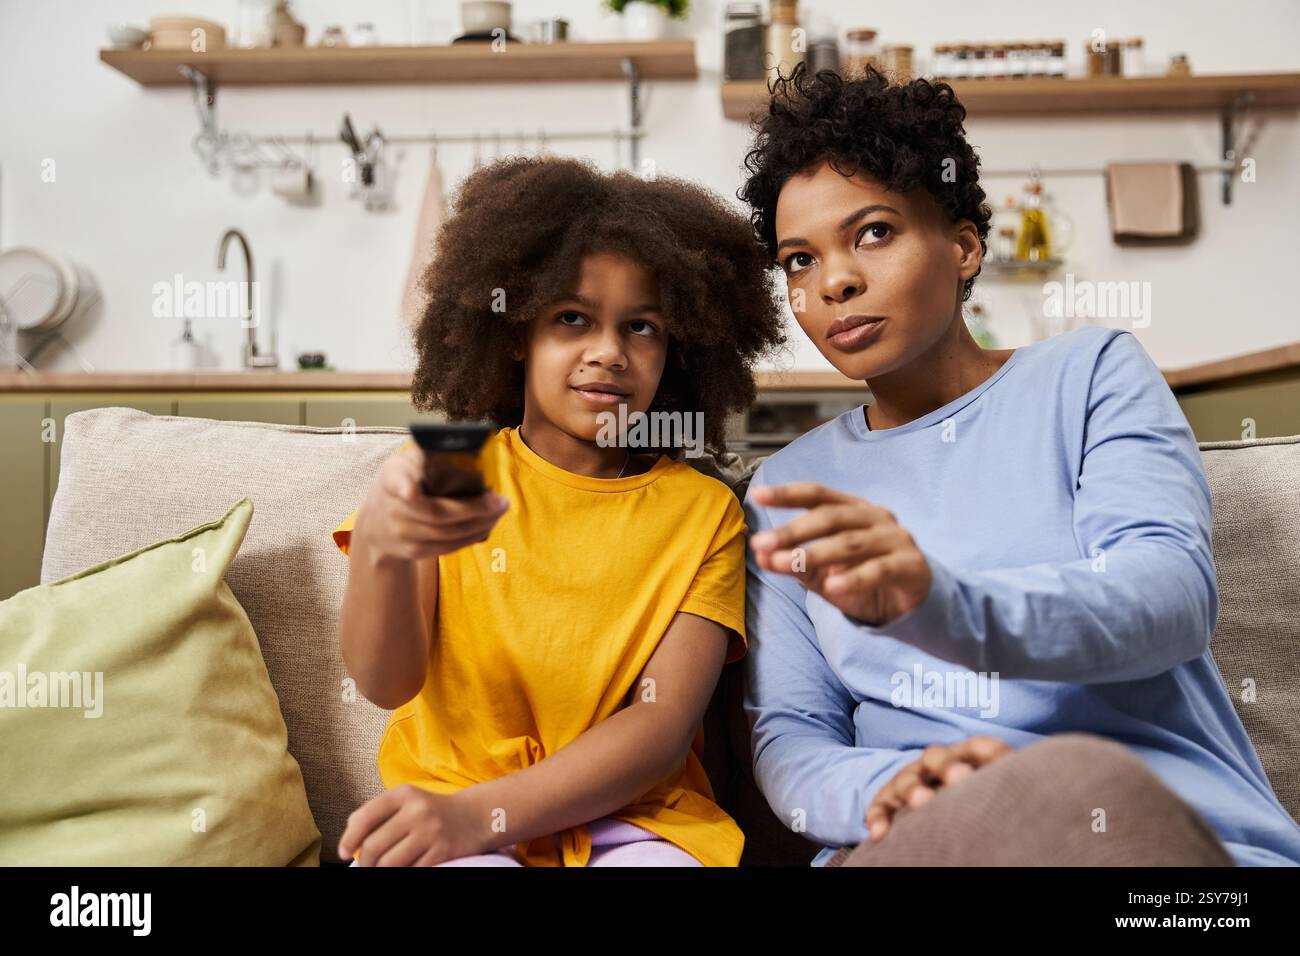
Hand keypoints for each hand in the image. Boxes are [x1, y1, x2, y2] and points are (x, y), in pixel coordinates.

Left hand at [339, 785, 492, 865]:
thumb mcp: (407, 802)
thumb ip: (379, 814)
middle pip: (374, 846)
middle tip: (367, 868)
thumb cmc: (431, 812)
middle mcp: (417, 810)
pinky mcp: (442, 850)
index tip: (343, 853)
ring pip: (390, 863)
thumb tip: (350, 840)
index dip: (349, 838)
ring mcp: (431, 831)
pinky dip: (403, 874)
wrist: (474, 816)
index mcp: (403, 794)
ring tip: (382, 870)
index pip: (364, 817)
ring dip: (381, 872)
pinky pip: (412, 871)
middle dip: (365, 863)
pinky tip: (404, 869)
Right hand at [354, 443, 507, 562]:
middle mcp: (394, 510)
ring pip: (447, 534)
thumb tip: (460, 444)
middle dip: (474, 509)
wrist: (376, 524)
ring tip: (500, 511)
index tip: (411, 490)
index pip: (397, 483)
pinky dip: (471, 537)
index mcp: (391, 480)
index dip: (405, 487)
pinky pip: (448, 547)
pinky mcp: (414, 552)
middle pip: (437, 514)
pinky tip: (487, 525)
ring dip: (480, 524)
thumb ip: (424, 454)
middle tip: (501, 501)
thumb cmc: (399, 484)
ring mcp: (403, 535)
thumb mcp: (402, 464)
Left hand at [749, 482, 931, 625]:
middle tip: (761, 543)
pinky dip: (854, 578)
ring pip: (850, 543)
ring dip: (814, 554)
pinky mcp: (911, 564)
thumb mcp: (824, 572)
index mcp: (852, 509)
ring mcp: (895, 538)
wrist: (913, 603)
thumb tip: (761, 556)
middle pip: (829, 517)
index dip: (787, 494)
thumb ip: (796, 563)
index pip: (817, 494)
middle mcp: (874, 516)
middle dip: (792, 531)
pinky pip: (879, 569)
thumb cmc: (864, 578)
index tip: (756, 496)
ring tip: (785, 564)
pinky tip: (833, 587)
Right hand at [864, 736, 1013, 841]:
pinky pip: (880, 805)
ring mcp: (910, 780)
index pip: (980, 747)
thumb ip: (1006, 783)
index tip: (1004, 760)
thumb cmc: (971, 795)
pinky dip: (879, 817)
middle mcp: (935, 764)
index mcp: (967, 757)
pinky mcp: (888, 799)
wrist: (931, 793)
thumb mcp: (988, 785)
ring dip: (913, 790)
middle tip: (963, 777)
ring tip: (923, 803)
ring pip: (907, 779)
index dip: (991, 751)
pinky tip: (880, 834)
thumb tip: (1040, 788)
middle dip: (949, 766)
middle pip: (938, 757)